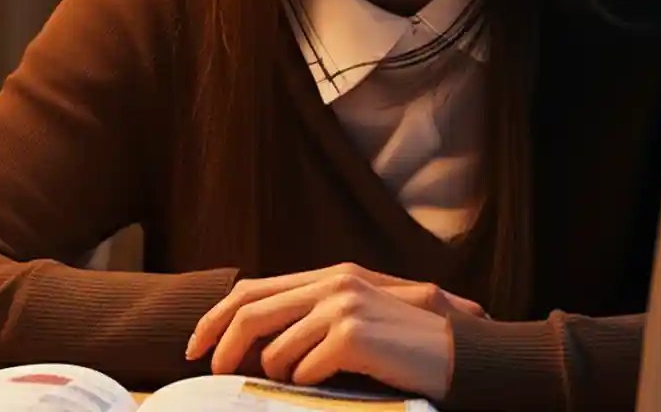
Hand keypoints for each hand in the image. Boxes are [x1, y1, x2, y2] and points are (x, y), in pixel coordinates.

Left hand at [185, 262, 487, 400]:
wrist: (463, 354)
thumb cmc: (409, 345)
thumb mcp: (359, 316)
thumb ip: (315, 314)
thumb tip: (257, 339)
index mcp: (332, 276)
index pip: (254, 289)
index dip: (217, 317)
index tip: (197, 346)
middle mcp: (334, 283)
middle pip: (251, 314)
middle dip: (222, 347)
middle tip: (214, 373)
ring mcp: (343, 307)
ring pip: (276, 352)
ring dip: (281, 377)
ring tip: (311, 383)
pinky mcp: (352, 335)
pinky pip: (305, 371)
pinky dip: (310, 386)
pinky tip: (338, 384)